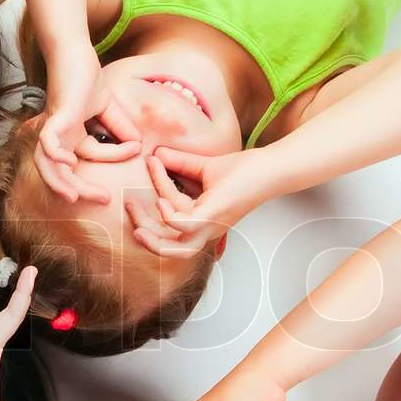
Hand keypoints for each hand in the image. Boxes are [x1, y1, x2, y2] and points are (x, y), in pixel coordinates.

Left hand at [30, 61, 140, 203]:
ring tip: (74, 197)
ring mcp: (54, 127)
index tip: (136, 151)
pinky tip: (68, 161)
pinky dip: (53, 155)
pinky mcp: (55, 115)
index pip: (92, 157)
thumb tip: (139, 145)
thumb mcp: (108, 106)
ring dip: (60, 183)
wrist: (73, 51)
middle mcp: (59, 136)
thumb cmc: (85, 76)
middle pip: (62, 172)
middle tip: (104, 199)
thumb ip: (120, 126)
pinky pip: (47, 141)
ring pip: (47, 164)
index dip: (115, 157)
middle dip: (80, 190)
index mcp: (71, 136)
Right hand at [128, 147, 274, 258]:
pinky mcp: (215, 214)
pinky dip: (169, 217)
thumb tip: (155, 153)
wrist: (271, 167)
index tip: (149, 164)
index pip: (169, 222)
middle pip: (169, 247)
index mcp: (202, 222)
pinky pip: (185, 226)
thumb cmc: (244, 170)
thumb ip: (179, 164)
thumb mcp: (203, 167)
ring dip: (151, 229)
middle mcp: (206, 229)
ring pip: (175, 242)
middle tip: (128, 207)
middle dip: (144, 231)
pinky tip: (161, 201)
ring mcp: (211, 224)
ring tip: (135, 209)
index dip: (153, 197)